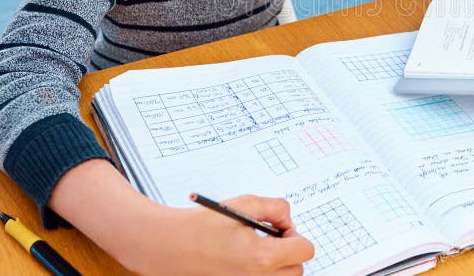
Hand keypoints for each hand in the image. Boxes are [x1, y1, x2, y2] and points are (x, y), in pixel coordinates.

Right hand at [49, 160, 313, 275]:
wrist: (168, 245)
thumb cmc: (202, 225)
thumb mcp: (244, 204)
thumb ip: (275, 208)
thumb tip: (288, 219)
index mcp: (261, 257)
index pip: (304, 250)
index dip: (295, 234)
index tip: (280, 228)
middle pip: (297, 270)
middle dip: (289, 252)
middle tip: (269, 238)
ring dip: (277, 266)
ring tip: (255, 250)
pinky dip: (260, 273)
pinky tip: (243, 260)